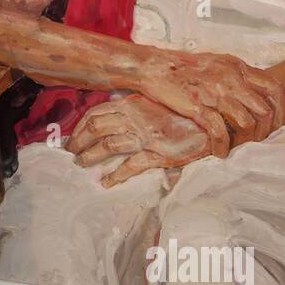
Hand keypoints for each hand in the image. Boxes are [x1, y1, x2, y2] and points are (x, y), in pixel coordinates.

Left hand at [67, 94, 209, 186]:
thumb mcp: (157, 102)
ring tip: (82, 164)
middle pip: (96, 128)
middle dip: (79, 141)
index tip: (72, 136)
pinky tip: (106, 182)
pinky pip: (131, 166)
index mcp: (133, 104)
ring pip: (108, 145)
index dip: (81, 126)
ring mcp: (146, 136)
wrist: (213, 120)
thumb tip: (115, 107)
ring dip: (90, 156)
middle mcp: (135, 118)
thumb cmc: (183, 111)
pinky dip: (116, 175)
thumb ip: (136, 106)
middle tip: (71, 153)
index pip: (97, 113)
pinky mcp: (159, 154)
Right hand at [136, 48, 284, 156]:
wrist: (154, 66)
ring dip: (245, 140)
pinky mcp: (198, 106)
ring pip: (246, 122)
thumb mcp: (215, 62)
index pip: (273, 87)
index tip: (271, 122)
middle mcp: (230, 79)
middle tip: (257, 140)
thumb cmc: (182, 66)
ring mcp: (215, 93)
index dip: (278, 108)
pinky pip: (219, 132)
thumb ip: (235, 74)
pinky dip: (223, 146)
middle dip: (265, 129)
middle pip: (264, 109)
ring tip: (238, 147)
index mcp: (236, 67)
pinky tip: (219, 153)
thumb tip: (251, 89)